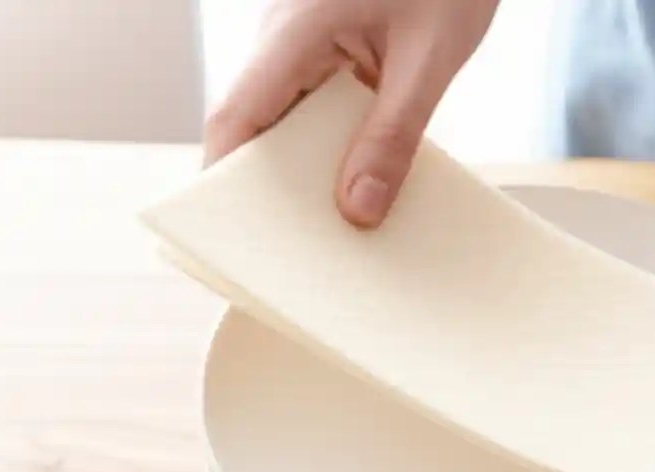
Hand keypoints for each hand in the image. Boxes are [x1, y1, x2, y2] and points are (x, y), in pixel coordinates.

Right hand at [203, 0, 497, 227]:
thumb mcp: (430, 60)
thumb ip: (394, 134)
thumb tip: (357, 211)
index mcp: (293, 31)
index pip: (236, 115)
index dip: (224, 180)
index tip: (230, 238)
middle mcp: (284, 39)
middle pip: (255, 128)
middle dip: (268, 191)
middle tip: (292, 255)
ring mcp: (304, 45)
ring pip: (287, 123)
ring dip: (304, 174)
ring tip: (328, 236)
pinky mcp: (331, 52)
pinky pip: (319, 111)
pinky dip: (332, 151)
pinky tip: (359, 190)